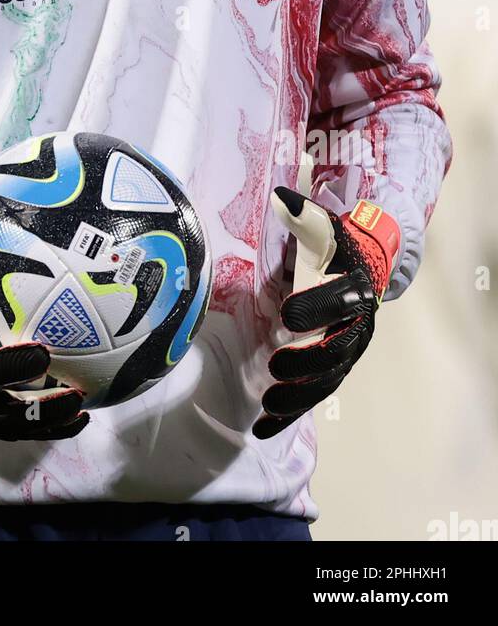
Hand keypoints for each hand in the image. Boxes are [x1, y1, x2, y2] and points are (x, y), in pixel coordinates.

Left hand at [252, 189, 399, 439]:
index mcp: (355, 290)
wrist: (364, 267)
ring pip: (327, 382)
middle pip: (337, 352)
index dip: (316, 309)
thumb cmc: (335, 245)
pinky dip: (290, 414)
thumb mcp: (321, 226)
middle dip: (308, 362)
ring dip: (298, 397)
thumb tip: (281, 196)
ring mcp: (346, 352)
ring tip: (267, 406)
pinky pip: (313, 395)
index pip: (340, 302)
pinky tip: (262, 429)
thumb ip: (302, 213)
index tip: (287, 315)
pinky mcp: (332, 368)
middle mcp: (356, 327)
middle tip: (276, 367)